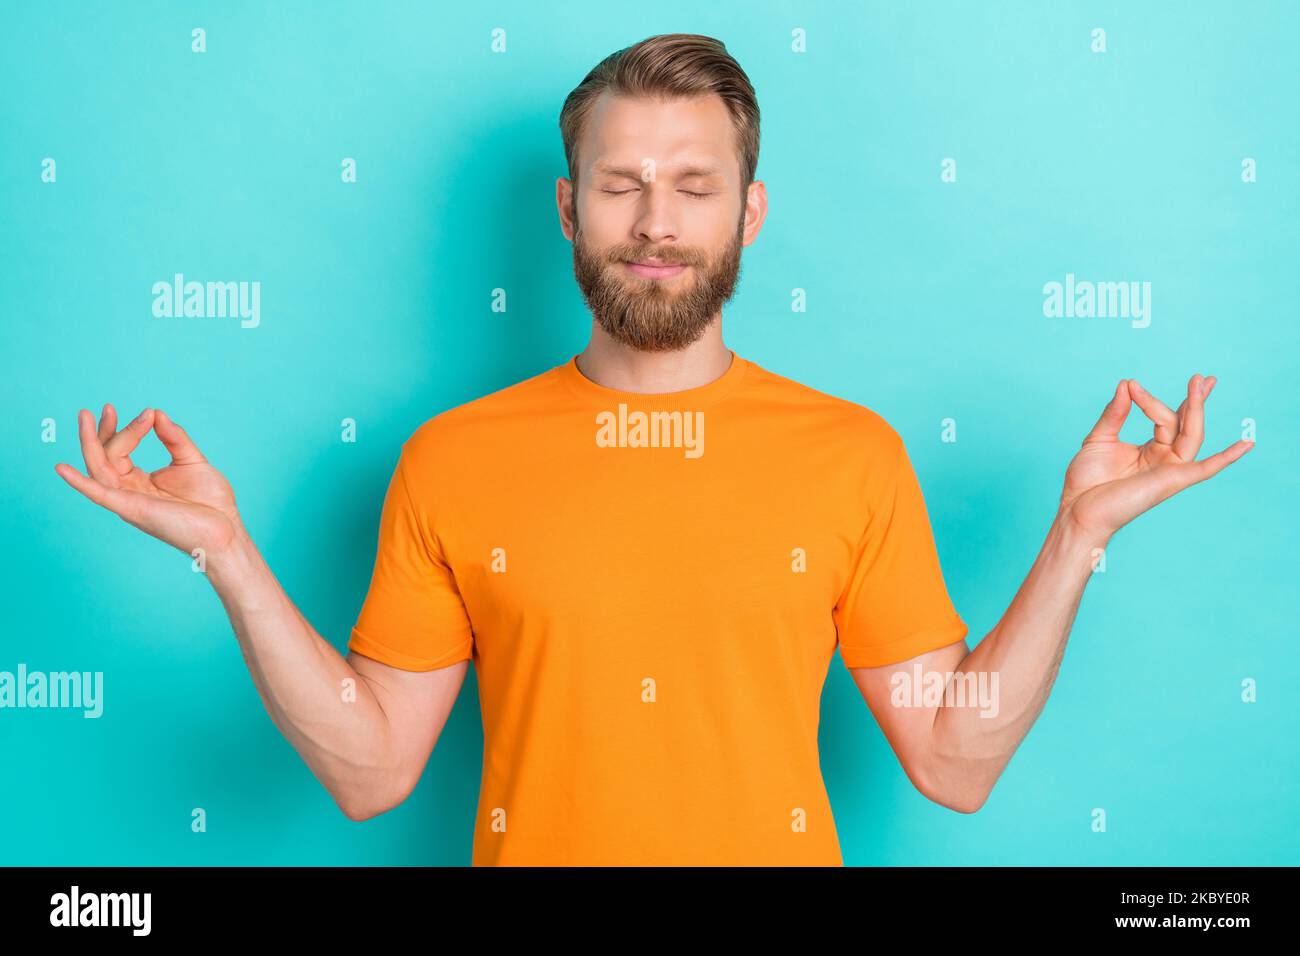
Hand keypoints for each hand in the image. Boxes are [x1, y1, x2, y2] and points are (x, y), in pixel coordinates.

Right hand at [55, 404, 243, 558]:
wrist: (227, 530)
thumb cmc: (211, 502)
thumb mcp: (191, 460)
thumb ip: (174, 437)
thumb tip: (156, 413)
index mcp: (139, 482)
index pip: (120, 451)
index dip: (127, 428)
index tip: (147, 412)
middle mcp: (128, 491)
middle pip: (105, 457)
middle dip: (102, 431)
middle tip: (106, 407)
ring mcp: (128, 501)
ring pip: (99, 468)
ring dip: (91, 442)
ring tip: (88, 417)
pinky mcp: (133, 510)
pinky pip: (100, 496)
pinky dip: (81, 483)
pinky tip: (63, 469)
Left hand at [1059, 374, 1252, 541]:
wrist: (1078, 509)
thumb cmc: (1086, 481)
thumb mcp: (1099, 438)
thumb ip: (1115, 413)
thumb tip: (1126, 385)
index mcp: (1151, 450)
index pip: (1163, 418)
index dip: (1149, 399)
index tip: (1131, 384)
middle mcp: (1165, 459)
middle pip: (1185, 424)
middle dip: (1195, 400)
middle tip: (1200, 377)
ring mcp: (1170, 470)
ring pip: (1192, 435)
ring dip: (1197, 409)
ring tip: (1200, 384)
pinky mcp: (1171, 481)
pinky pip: (1205, 469)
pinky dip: (1227, 458)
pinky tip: (1247, 444)